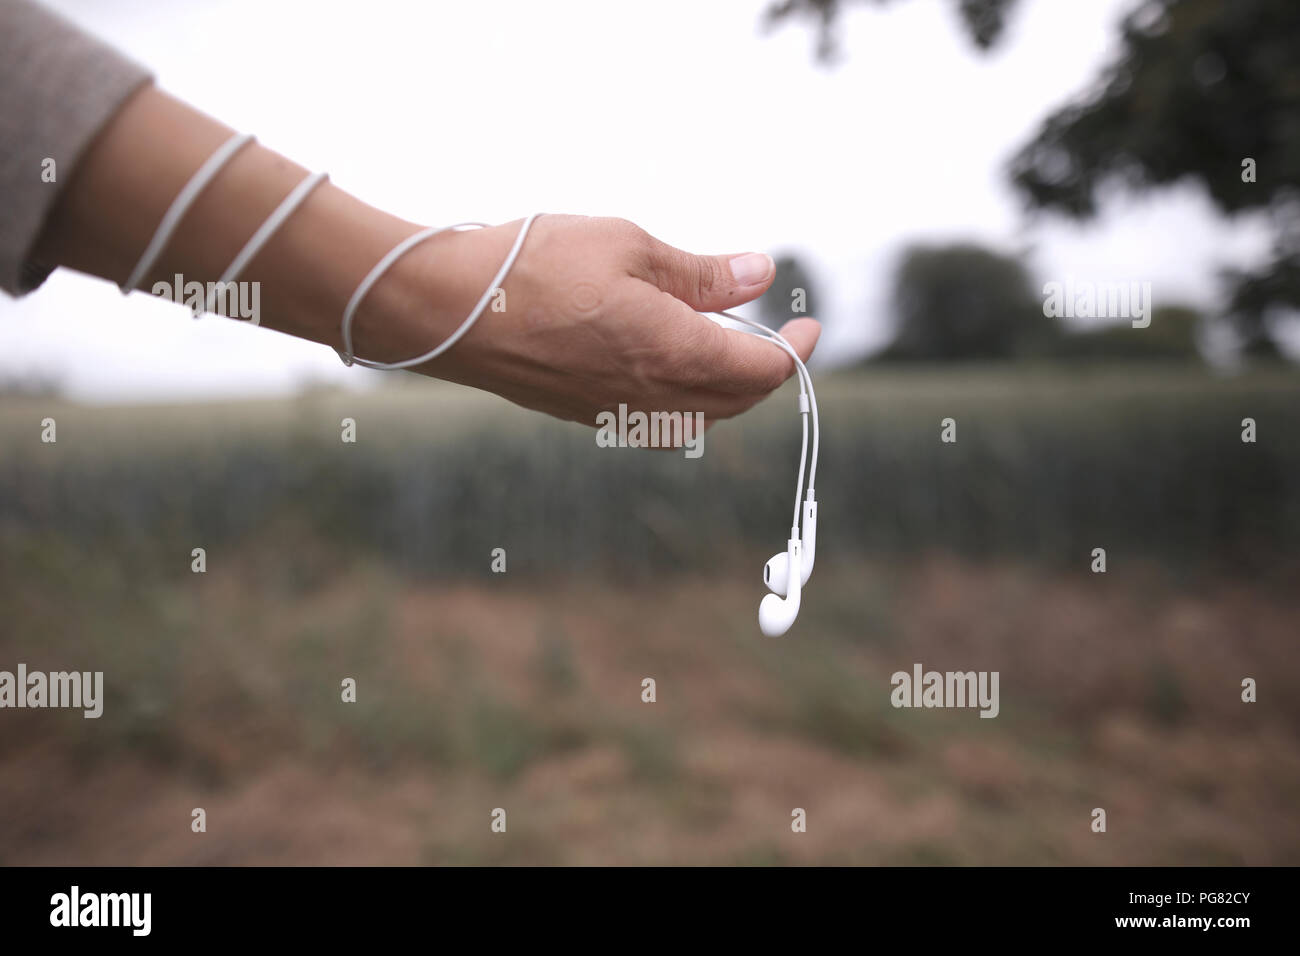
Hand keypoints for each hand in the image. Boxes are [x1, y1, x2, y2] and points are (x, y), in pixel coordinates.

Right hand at [371, 215, 820, 427]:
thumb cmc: (532, 265)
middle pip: (737, 402)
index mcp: (674, 353)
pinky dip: (688, 402)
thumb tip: (759, 275)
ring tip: (727, 346)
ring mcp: (618, 414)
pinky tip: (675, 368)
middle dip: (767, 373)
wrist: (447, 310)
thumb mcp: (628, 246)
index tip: (808, 326)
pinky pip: (661, 423)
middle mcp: (652, 397)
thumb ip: (700, 273)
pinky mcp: (588, 415)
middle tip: (778, 335)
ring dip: (728, 391)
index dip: (795, 352)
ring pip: (701, 418)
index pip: (761, 371)